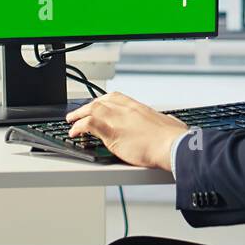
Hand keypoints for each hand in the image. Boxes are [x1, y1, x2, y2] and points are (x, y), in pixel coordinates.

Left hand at [66, 93, 189, 170]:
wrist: (171, 146)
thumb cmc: (174, 139)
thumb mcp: (172, 124)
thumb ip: (167, 122)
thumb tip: (171, 123)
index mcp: (139, 108)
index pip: (116, 98)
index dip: (103, 101)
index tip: (99, 105)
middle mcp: (126, 109)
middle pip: (101, 101)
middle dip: (88, 107)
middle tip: (80, 113)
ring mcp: (118, 119)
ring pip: (91, 109)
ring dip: (79, 114)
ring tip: (71, 121)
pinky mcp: (111, 132)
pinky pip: (88, 124)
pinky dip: (78, 127)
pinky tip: (74, 132)